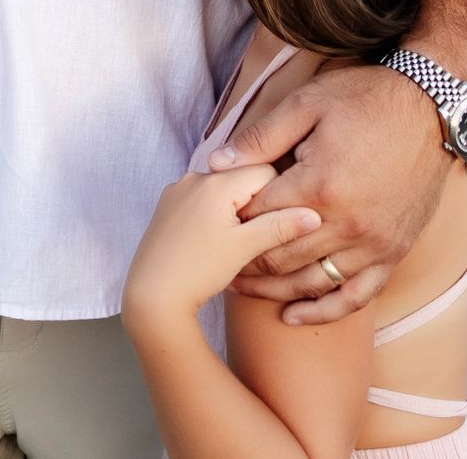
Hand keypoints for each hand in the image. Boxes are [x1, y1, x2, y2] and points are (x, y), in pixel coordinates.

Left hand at [123, 166, 320, 324]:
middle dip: (256, 203)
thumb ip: (280, 226)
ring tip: (234, 242)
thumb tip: (314, 214)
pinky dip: (214, 214)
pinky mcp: (167, 205)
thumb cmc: (199, 271)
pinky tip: (214, 241)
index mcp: (216, 181)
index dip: (279, 196)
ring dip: (235, 209)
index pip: (266, 171)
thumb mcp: (245, 248)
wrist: (152, 295)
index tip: (279, 223)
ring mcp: (177, 190)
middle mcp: (194, 176)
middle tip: (257, 236)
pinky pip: (202, 199)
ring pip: (223, 190)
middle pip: (242, 178)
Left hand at [211, 62, 450, 323]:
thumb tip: (216, 163)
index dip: (233, 221)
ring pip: (312, 282)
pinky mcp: (394, 253)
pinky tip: (294, 315)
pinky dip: (323, 310)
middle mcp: (347, 224)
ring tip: (243, 287)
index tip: (216, 221)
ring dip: (273, 290)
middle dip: (245, 261)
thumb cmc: (366, 99)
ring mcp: (373, 244)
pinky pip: (356, 296)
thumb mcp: (306, 104)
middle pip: (281, 256)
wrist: (432, 108)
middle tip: (218, 260)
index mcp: (320, 186)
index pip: (260, 218)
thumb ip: (260, 138)